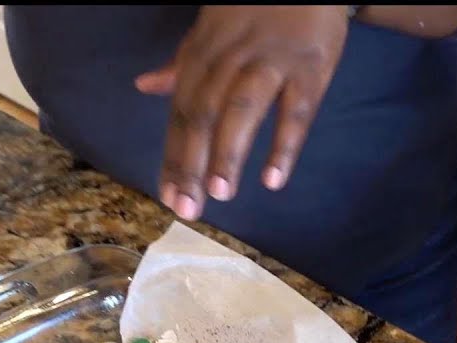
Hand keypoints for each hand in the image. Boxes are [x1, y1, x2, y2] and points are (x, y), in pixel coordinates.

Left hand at [135, 5, 348, 219]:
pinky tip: (273, 178)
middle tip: (186, 208)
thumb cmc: (259, 7)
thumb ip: (182, 62)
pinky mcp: (311, 65)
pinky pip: (296, 108)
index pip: (182, 108)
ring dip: (228, 151)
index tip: (167, 195)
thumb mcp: (213, 27)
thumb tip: (144, 86)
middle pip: (205, 112)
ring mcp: (272, 59)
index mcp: (205, 51)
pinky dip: (285, 143)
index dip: (174, 152)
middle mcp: (232, 56)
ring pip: (243, 107)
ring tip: (218, 194)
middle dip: (192, 162)